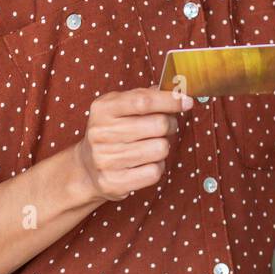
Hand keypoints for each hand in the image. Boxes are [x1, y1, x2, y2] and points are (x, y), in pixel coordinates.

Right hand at [73, 88, 191, 203]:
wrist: (87, 167)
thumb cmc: (111, 132)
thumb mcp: (119, 107)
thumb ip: (144, 96)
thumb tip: (176, 91)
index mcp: (103, 109)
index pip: (143, 101)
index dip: (170, 100)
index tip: (187, 101)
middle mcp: (102, 133)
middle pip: (158, 125)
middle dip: (170, 125)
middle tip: (166, 126)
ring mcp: (106, 159)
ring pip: (160, 149)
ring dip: (163, 146)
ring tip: (151, 145)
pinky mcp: (114, 182)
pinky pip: (155, 172)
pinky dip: (157, 167)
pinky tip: (146, 162)